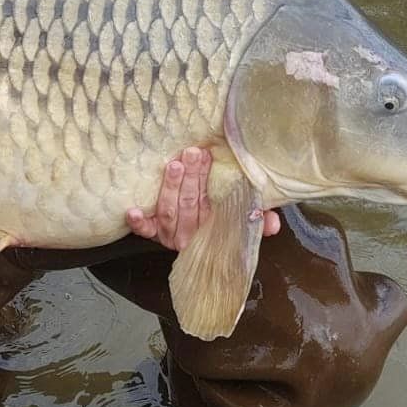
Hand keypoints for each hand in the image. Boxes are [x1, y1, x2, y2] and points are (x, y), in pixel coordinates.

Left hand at [125, 146, 282, 248]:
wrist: (199, 253)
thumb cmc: (218, 221)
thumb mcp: (240, 221)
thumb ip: (256, 221)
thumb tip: (273, 220)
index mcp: (211, 227)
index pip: (211, 205)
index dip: (208, 183)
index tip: (211, 159)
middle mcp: (190, 232)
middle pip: (189, 204)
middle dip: (192, 177)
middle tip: (194, 154)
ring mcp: (169, 234)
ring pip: (169, 211)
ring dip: (171, 188)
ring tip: (175, 165)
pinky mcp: (153, 234)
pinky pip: (145, 231)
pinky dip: (139, 222)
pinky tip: (133, 210)